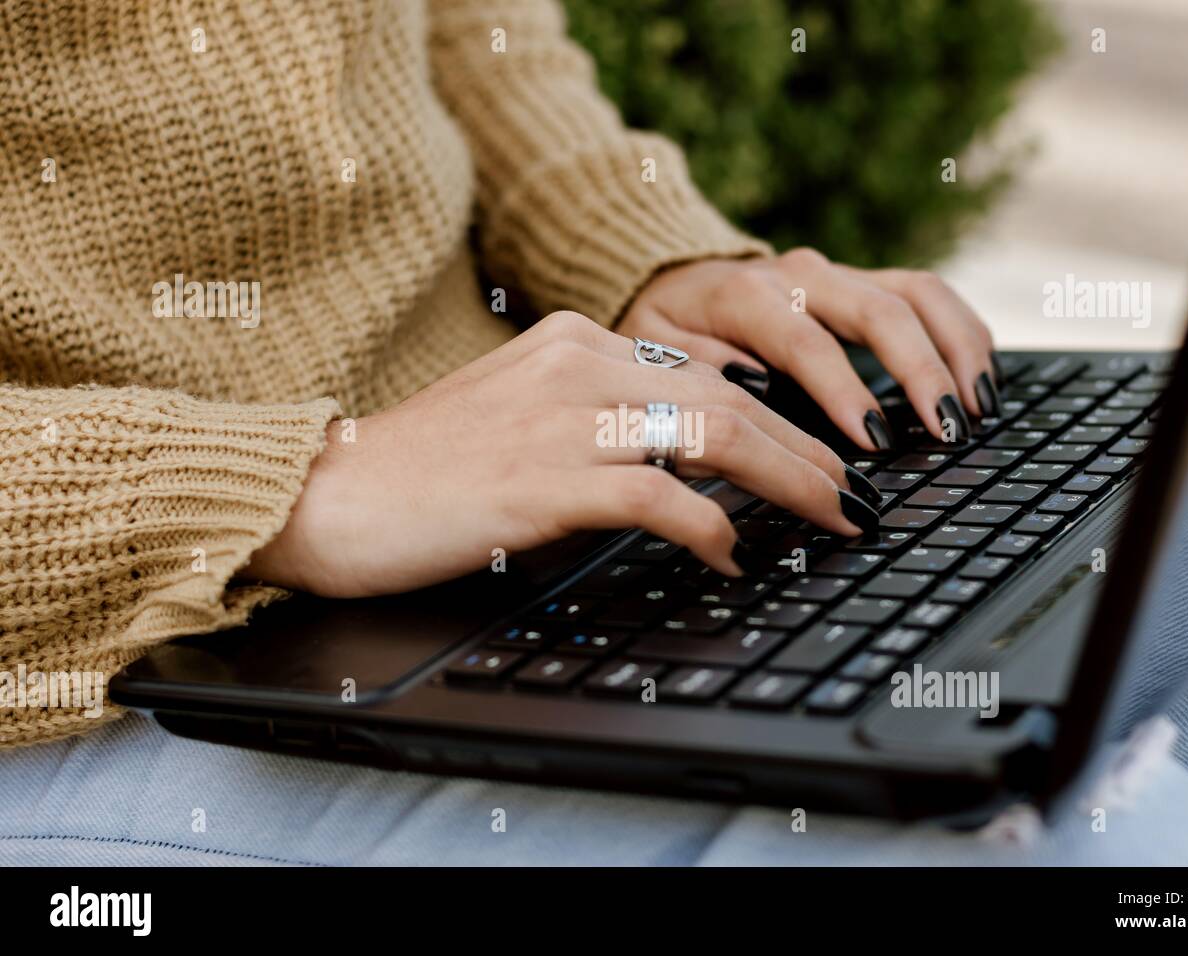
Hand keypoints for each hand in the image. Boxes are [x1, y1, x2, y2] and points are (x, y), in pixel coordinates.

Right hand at [244, 311, 880, 597]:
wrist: (329, 494)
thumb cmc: (425, 471)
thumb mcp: (522, 420)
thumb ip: (601, 420)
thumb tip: (686, 460)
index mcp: (576, 341)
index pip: (708, 374)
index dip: (781, 418)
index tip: (822, 457)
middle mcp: (579, 362)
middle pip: (732, 398)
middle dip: (810, 451)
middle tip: (858, 496)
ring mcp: (563, 416)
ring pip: (717, 434)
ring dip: (792, 481)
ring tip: (834, 519)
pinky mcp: (544, 478)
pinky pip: (658, 495)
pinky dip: (711, 529)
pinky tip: (732, 558)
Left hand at [618, 249, 1001, 449]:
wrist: (670, 280)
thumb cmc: (666, 333)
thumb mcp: (657, 355)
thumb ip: (699, 371)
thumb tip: (753, 388)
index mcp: (747, 295)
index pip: (807, 343)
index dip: (845, 392)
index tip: (876, 441)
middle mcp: (801, 275)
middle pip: (881, 310)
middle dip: (923, 371)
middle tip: (950, 429)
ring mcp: (838, 275)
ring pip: (919, 293)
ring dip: (958, 348)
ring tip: (981, 407)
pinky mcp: (863, 282)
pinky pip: (928, 295)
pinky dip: (963, 332)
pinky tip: (982, 377)